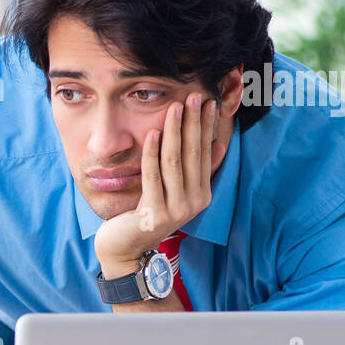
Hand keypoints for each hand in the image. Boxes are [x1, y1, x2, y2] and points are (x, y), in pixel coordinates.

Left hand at [93, 91, 216, 276]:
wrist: (125, 248)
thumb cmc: (147, 214)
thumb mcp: (175, 191)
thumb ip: (193, 171)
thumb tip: (219, 144)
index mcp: (202, 194)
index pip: (206, 154)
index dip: (206, 127)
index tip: (206, 102)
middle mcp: (193, 202)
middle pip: (193, 154)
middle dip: (193, 123)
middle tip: (192, 96)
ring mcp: (175, 210)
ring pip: (175, 162)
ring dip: (174, 132)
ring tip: (173, 108)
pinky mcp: (154, 214)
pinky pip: (153, 176)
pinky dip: (152, 153)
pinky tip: (152, 133)